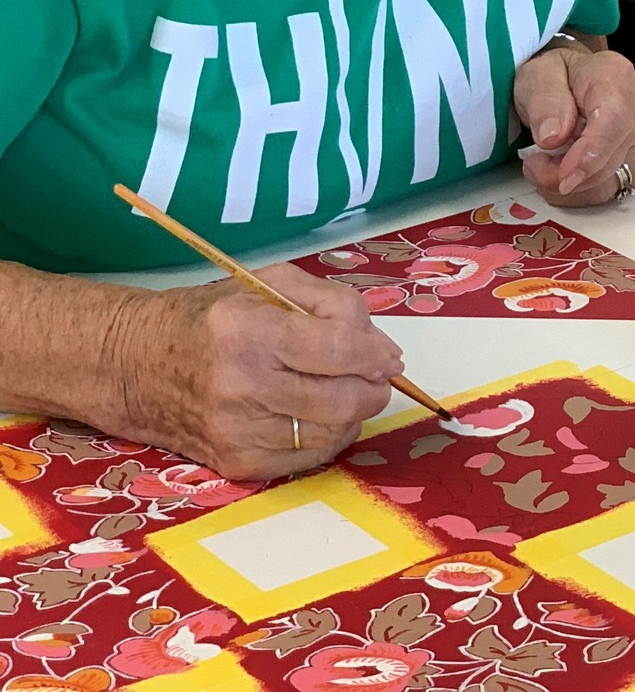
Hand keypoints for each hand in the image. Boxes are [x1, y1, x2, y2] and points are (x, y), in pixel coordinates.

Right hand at [107, 265, 403, 480]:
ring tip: (340, 389)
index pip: (341, 349)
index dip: (376, 353)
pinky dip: (328, 436)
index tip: (386, 353)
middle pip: (344, 400)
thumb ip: (334, 305)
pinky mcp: (236, 464)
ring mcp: (236, 431)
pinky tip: (316, 414)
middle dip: (373, 387)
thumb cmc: (210, 318)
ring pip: (333, 432)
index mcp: (249, 331)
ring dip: (353, 412)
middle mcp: (241, 386)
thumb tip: (385, 351)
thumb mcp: (269, 285)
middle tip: (372, 374)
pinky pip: (310, 458)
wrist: (134, 364)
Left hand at [513, 43, 634, 207]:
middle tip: (533, 163)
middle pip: (610, 160)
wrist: (568, 84)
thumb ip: (545, 101)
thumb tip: (553, 136)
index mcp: (615, 79)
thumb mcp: (536, 76)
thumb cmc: (557, 77)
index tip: (565, 174)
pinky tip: (562, 174)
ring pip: (608, 184)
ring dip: (568, 186)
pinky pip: (608, 192)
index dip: (591, 153)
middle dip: (563, 174)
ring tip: (544, 165)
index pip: (615, 122)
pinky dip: (578, 191)